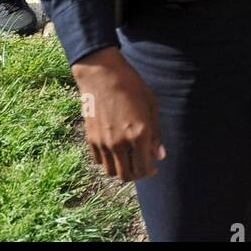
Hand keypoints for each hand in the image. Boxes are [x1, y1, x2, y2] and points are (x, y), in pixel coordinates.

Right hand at [71, 47, 164, 181]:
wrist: (103, 75)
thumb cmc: (132, 87)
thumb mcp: (151, 106)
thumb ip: (156, 134)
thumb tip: (159, 156)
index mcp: (139, 135)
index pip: (143, 169)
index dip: (149, 172)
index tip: (153, 167)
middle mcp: (120, 143)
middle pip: (126, 175)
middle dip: (136, 174)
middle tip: (140, 165)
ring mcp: (104, 143)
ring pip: (111, 171)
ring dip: (120, 169)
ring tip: (128, 158)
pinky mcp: (91, 139)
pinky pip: (99, 161)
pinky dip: (108, 161)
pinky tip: (115, 150)